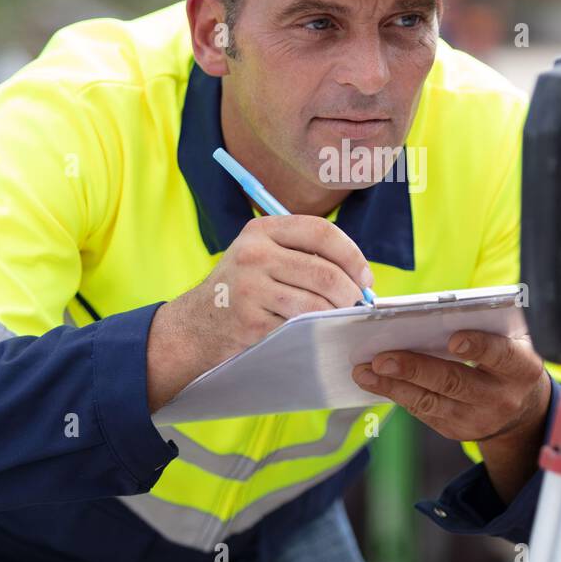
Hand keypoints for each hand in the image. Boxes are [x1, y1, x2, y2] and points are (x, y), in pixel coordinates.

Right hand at [146, 215, 371, 410]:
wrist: (196, 326)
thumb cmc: (242, 290)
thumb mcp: (260, 255)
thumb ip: (301, 253)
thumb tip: (359, 273)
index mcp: (262, 230)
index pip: (321, 232)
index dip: (352, 254)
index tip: (364, 276)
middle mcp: (254, 254)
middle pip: (325, 271)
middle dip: (351, 292)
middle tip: (358, 304)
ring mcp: (250, 288)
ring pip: (316, 303)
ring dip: (337, 314)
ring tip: (340, 317)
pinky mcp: (250, 321)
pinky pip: (300, 326)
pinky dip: (315, 331)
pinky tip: (315, 331)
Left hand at [351, 331, 549, 443]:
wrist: (522, 409)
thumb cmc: (508, 359)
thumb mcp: (511, 340)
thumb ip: (485, 326)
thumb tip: (433, 312)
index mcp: (521, 367)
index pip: (501, 355)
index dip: (479, 347)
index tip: (453, 338)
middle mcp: (502, 397)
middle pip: (455, 382)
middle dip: (415, 369)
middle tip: (382, 359)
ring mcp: (478, 420)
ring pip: (431, 402)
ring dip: (394, 386)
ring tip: (365, 371)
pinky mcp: (457, 431)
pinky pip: (423, 411)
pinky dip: (397, 394)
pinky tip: (375, 382)